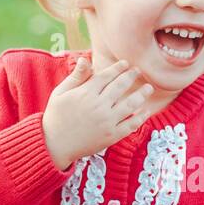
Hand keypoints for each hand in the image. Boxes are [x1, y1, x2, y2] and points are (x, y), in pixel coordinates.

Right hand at [41, 48, 157, 170]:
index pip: (106, 76)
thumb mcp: (60, 93)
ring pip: (130, 104)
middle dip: (131, 76)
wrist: (55, 145)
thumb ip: (76, 77)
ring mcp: (106, 122)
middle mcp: (98, 106)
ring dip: (141, 94)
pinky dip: (140, 118)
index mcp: (85, 93)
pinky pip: (130, 125)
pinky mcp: (111, 136)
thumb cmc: (56, 117)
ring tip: (148, 88)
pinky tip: (146, 111)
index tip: (126, 63)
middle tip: (138, 71)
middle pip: (120, 86)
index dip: (118, 68)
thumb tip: (85, 59)